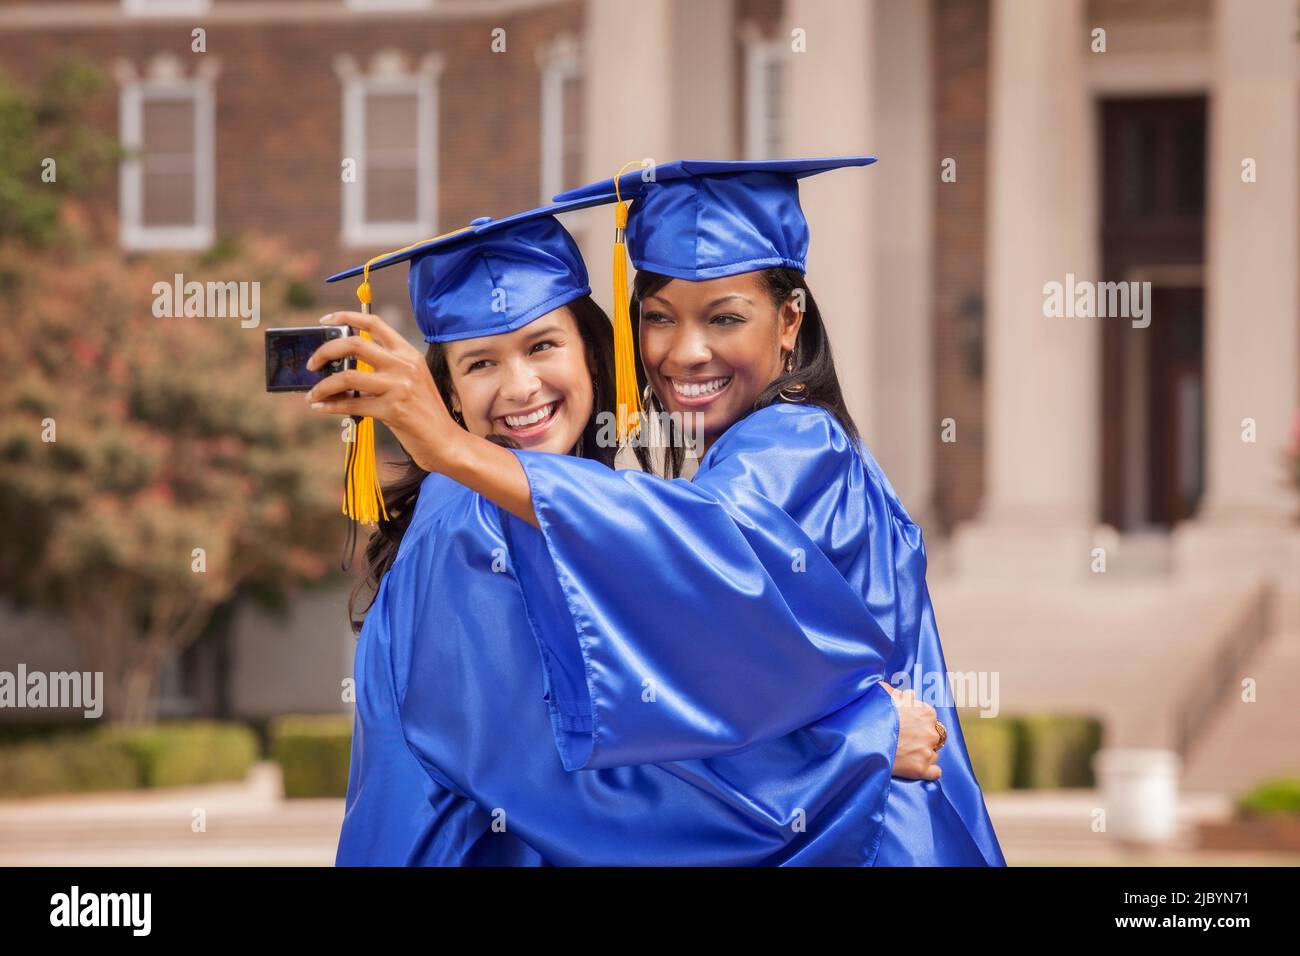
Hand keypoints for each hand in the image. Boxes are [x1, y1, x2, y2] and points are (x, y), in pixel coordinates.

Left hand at [304, 311, 457, 472]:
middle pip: (355, 344)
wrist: (445, 440)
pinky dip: (331, 406)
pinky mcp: (393, 410)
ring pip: (347, 376)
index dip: (346, 317)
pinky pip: (352, 405)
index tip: (325, 321)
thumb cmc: (423, 412)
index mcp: (408, 353)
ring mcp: (399, 387)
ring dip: (323, 386)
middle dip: (326, 351)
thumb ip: (385, 368)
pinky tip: (321, 408)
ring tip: (313, 394)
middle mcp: (404, 365)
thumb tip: (343, 365)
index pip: (374, 323)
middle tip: (312, 364)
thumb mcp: (410, 380)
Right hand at [878, 680, 942, 780]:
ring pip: (933, 754)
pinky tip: (918, 767)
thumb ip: (898, 693)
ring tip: (905, 754)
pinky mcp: (921, 769)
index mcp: (926, 713)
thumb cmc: (873, 716)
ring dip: (923, 754)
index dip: (918, 721)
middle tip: (905, 739)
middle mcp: (931, 732)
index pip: (930, 718)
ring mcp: (927, 752)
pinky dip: (929, 771)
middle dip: (921, 738)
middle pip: (933, 736)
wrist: (863, 739)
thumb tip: (907, 695)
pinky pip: (935, 772)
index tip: (908, 725)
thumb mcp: (883, 696)